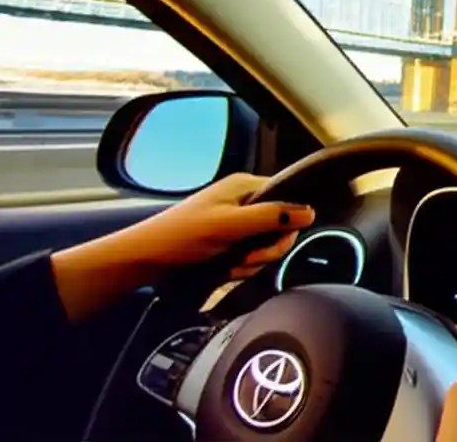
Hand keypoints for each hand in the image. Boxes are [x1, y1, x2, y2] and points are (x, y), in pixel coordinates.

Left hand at [124, 173, 316, 277]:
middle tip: (246, 257)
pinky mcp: (231, 242)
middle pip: (281, 227)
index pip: (289, 198)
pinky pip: (252, 256)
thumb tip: (310, 213)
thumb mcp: (230, 225)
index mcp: (245, 186)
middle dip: (266, 249)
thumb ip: (271, 217)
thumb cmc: (182, 236)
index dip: (288, 223)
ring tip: (229, 264)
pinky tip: (225, 269)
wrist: (146, 259)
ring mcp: (238, 223)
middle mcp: (245, 201)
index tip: (273, 241)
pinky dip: (242, 266)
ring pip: (267, 245)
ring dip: (252, 261)